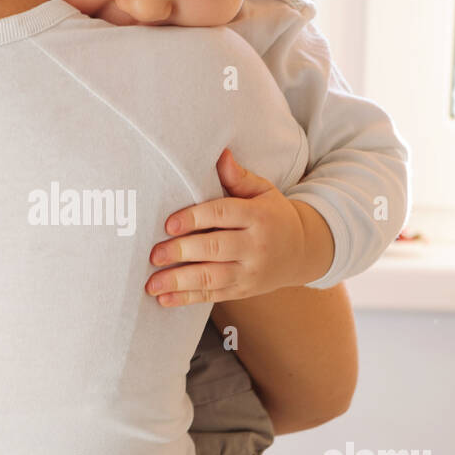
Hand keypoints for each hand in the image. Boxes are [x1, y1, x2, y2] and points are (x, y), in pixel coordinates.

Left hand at [145, 148, 334, 304]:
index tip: (169, 224)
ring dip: (180, 281)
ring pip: (213, 278)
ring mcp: (250, 272)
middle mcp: (256, 246)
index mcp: (258, 216)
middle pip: (216, 248)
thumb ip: (239, 177)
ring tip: (151, 284)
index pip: (223, 214)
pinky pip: (213, 295)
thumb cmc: (273, 215)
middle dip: (182, 252)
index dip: (195, 219)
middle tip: (154, 254)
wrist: (302, 251)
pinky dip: (187, 299)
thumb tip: (220, 155)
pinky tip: (164, 299)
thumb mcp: (264, 191)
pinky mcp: (243, 291)